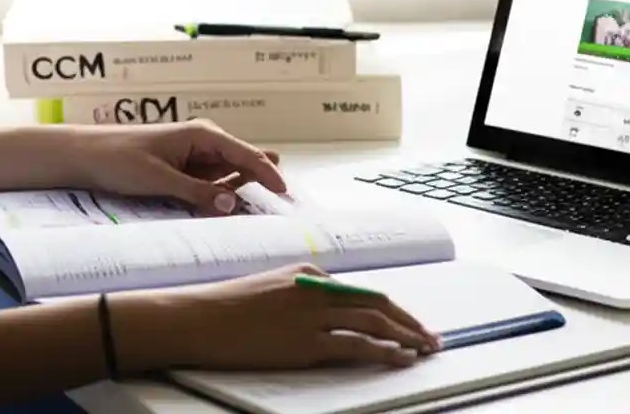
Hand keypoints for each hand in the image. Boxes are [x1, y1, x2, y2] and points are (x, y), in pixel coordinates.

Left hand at [69, 119, 284, 216]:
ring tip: (265, 210)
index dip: (268, 173)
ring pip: (231, 175)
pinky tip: (234, 208)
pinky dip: (225, 195)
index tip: (284, 193)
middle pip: (244, 163)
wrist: (86, 156)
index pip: (246, 154)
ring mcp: (196, 156)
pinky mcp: (186, 170)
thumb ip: (197, 192)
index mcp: (203, 134)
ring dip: (244, 191)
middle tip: (283, 204)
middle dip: (263, 181)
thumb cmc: (119, 159)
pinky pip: (214, 183)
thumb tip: (233, 204)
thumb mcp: (159, 179)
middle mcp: (205, 142)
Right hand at [111, 264, 441, 372]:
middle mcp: (316, 288)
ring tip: (425, 348)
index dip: (389, 307)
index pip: (360, 291)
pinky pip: (356, 345)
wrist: (198, 318)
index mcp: (308, 273)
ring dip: (406, 335)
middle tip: (431, 336)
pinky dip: (384, 351)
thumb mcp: (269, 288)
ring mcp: (312, 315)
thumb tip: (324, 312)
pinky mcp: (305, 341)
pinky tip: (400, 357)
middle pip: (376, 302)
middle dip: (408, 320)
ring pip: (374, 322)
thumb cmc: (225, 307)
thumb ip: (299, 295)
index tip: (407, 320)